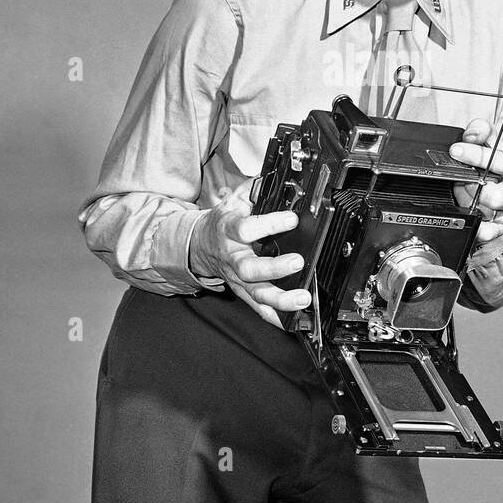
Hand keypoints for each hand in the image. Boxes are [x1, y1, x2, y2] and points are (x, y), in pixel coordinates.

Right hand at [190, 192, 311, 327]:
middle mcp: (233, 258)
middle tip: (298, 261)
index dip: (268, 224)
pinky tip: (291, 322)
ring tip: (302, 298)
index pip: (246, 228)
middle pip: (250, 268)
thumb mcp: (234, 200)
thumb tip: (273, 180)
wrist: (200, 244)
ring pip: (256, 293)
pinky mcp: (243, 291)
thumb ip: (253, 190)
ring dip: (280, 299)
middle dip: (274, 268)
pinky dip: (274, 318)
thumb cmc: (223, 222)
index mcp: (229, 231)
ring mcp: (238, 279)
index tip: (292, 219)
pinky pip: (258, 309)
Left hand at [449, 118, 502, 244]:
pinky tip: (470, 222)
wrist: (499, 188)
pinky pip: (490, 232)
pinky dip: (480, 230)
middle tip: (460, 179)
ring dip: (473, 201)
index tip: (457, 150)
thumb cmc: (495, 166)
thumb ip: (481, 131)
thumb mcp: (489, 143)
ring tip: (462, 192)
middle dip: (475, 186)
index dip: (478, 155)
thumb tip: (472, 134)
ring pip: (492, 213)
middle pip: (499, 195)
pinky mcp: (501, 227)